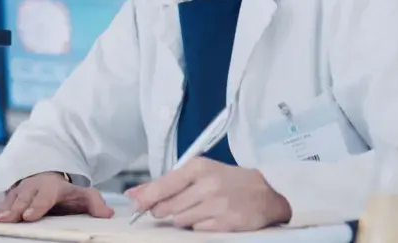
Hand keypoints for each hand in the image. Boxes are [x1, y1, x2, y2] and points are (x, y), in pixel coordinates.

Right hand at [0, 172, 113, 222]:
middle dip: (15, 210)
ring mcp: (22, 189)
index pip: (44, 198)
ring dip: (3, 210)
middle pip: (24, 199)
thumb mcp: (83, 193)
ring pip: (11, 200)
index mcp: (52, 187)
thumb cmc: (66, 187)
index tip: (29, 216)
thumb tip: (107, 214)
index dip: (36, 207)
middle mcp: (34, 187)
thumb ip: (95, 204)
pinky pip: (3, 201)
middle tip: (8, 219)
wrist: (52, 173)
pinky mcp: (12, 194)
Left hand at [126, 158, 290, 231]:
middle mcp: (207, 185)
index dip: (146, 198)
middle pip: (168, 207)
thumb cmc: (227, 180)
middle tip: (171, 207)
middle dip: (164, 210)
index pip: (163, 186)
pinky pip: (196, 230)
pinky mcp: (225, 223)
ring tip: (197, 208)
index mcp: (198, 168)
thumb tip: (135, 194)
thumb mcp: (199, 172)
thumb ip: (166, 183)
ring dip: (182, 218)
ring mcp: (217, 205)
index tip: (136, 205)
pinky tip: (208, 216)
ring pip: (180, 220)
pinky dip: (198, 225)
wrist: (263, 193)